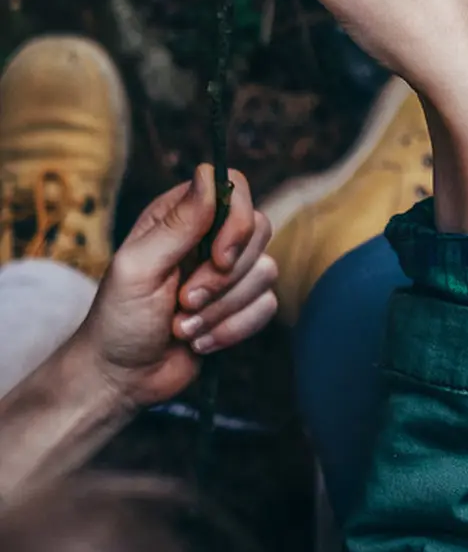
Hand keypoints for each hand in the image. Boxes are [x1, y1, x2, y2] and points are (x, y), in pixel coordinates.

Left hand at [71, 165, 274, 413]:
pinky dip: (232, 330)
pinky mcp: (241, 305)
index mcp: (181, 216)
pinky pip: (266, 306)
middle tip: (184, 301)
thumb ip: (178, 224)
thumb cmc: (118, 320)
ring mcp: (229, 272)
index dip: (237, 220)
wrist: (122, 378)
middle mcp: (210, 237)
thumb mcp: (138, 268)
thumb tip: (209, 173)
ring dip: (221, 310)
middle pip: (258, 231)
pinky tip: (200, 343)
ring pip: (265, 272)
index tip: (218, 255)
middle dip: (224, 278)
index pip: (236, 188)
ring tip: (183, 327)